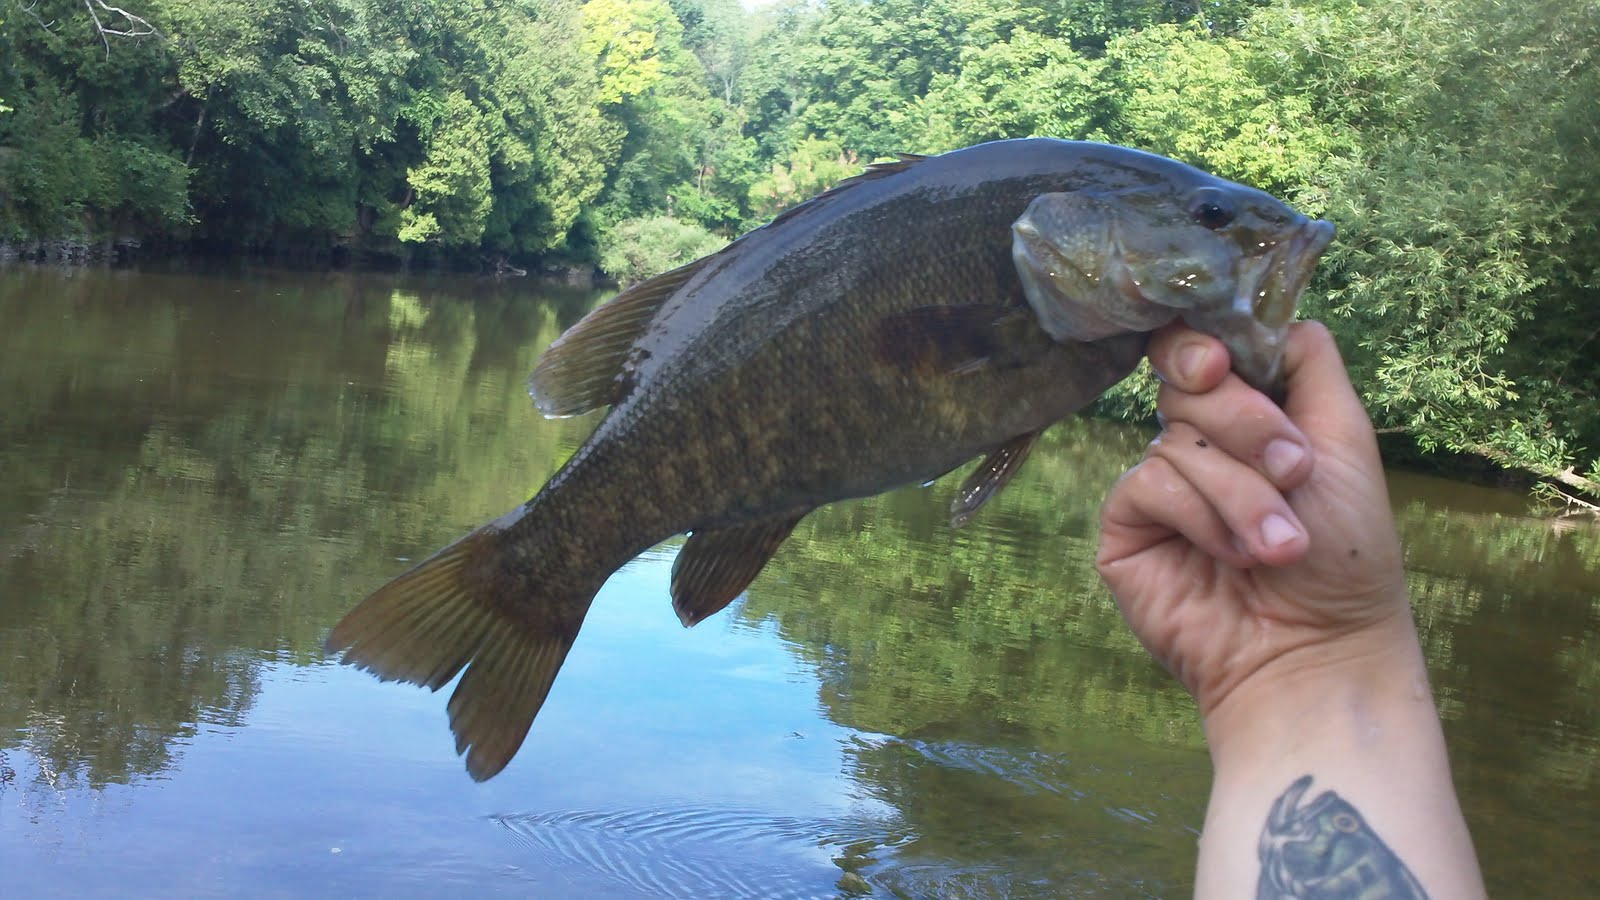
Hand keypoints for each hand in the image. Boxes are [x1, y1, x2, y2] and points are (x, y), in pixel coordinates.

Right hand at [1096, 320, 1411, 717]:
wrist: (1315, 649)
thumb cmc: (1346, 557)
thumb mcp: (1344, 442)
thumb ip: (1309, 364)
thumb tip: (1271, 308)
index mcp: (1253, 415)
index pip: (1208, 346)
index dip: (1206, 343)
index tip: (1223, 366)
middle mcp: (1202, 442)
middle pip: (1189, 380)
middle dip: (1248, 426)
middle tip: (1293, 475)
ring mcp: (1162, 484)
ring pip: (1176, 437)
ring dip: (1240, 492)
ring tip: (1278, 546)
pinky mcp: (1127, 526)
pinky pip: (1148, 483)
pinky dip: (1199, 516)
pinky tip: (1229, 557)